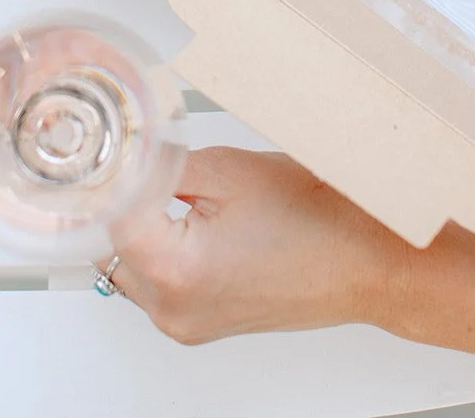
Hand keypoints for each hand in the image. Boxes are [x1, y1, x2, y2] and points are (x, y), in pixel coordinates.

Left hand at [104, 147, 406, 342]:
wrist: (364, 261)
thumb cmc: (315, 220)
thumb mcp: (227, 169)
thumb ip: (164, 164)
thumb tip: (131, 158)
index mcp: (176, 271)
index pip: (110, 214)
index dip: (117, 175)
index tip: (119, 151)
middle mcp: (174, 310)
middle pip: (114, 243)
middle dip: (128, 201)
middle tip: (151, 163)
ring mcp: (186, 323)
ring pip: (132, 263)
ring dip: (145, 227)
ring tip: (185, 193)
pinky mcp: (200, 323)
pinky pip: (159, 281)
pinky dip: (166, 249)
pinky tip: (195, 220)